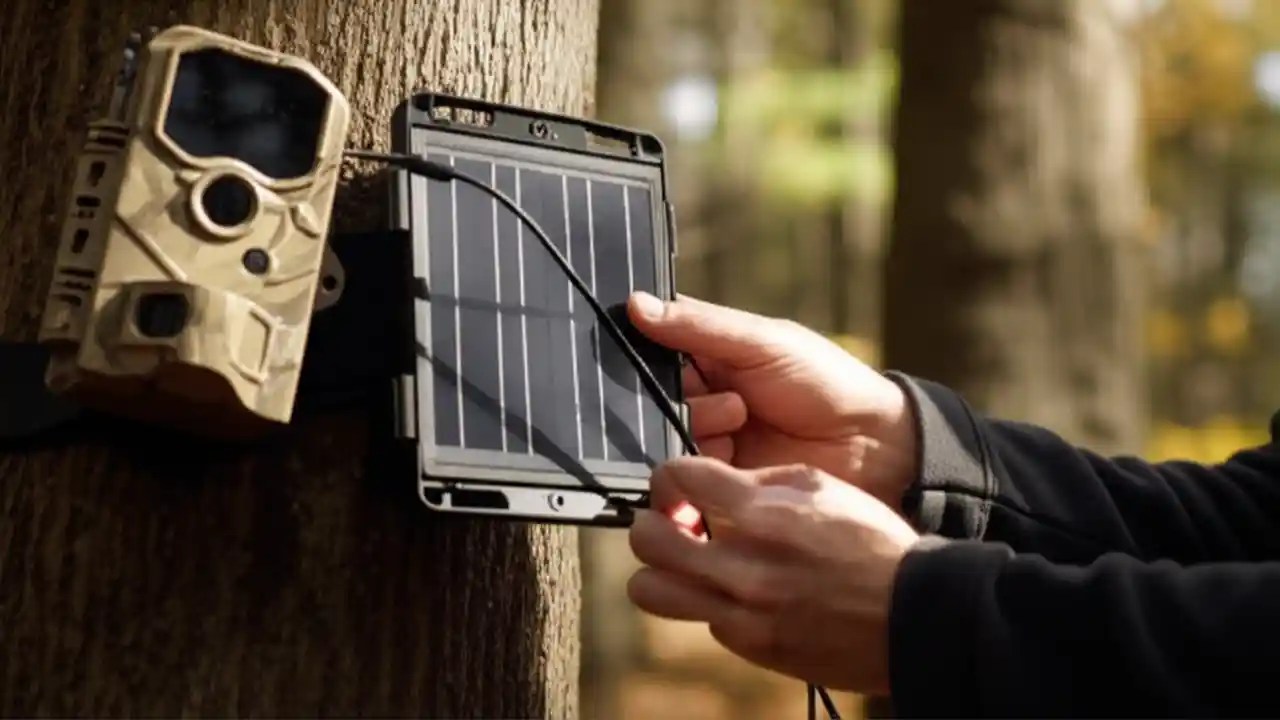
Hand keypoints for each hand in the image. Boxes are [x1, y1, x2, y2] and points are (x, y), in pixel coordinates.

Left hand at [627, 456, 920, 694]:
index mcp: (761, 513)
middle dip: (651, 524)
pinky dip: (714, 603)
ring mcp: (742, 612)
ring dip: (662, 572)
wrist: (915, 614)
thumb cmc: (873, 543)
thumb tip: (713, 484)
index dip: (670, 476)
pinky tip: (745, 593)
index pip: (675, 478)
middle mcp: (742, 565)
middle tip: (672, 523)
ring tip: (690, 563)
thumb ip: (759, 481)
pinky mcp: (751, 646)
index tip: (680, 484)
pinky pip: (704, 620)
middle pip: (645, 540)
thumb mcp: (821, 486)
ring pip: (650, 591)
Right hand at [628, 292, 918, 512]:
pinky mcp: (718, 486)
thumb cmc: (825, 382)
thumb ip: (699, 327)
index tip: (670, 367)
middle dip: (684, 402)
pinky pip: (685, 481)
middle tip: (731, 403)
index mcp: (708, 359)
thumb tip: (636, 303)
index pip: (654, 356)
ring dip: (698, 432)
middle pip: (653, 403)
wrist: (873, 447)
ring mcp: (709, 446)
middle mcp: (701, 402)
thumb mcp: (763, 343)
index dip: (650, 361)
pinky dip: (699, 473)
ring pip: (666, 440)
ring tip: (740, 426)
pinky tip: (728, 460)